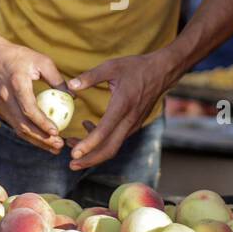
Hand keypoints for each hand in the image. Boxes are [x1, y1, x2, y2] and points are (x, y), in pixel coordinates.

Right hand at [0, 39, 65, 152]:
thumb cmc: (21, 57)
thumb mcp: (42, 61)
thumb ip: (57, 79)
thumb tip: (72, 97)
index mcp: (17, 82)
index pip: (29, 108)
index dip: (42, 122)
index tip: (56, 131)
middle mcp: (6, 97)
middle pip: (23, 124)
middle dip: (42, 138)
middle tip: (59, 145)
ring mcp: (0, 105)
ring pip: (18, 129)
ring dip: (36, 140)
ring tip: (53, 147)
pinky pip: (15, 125)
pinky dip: (29, 134)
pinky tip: (42, 139)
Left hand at [67, 53, 170, 170]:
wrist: (162, 72)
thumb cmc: (137, 68)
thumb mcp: (112, 66)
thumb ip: (90, 76)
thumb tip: (70, 86)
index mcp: (122, 106)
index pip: (104, 131)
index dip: (88, 144)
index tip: (73, 153)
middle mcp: (129, 120)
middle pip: (109, 149)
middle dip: (90, 159)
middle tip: (71, 165)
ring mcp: (133, 124)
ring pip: (113, 146)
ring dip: (93, 151)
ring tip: (73, 148)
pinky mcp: (133, 124)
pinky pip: (116, 138)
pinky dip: (101, 140)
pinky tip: (87, 126)